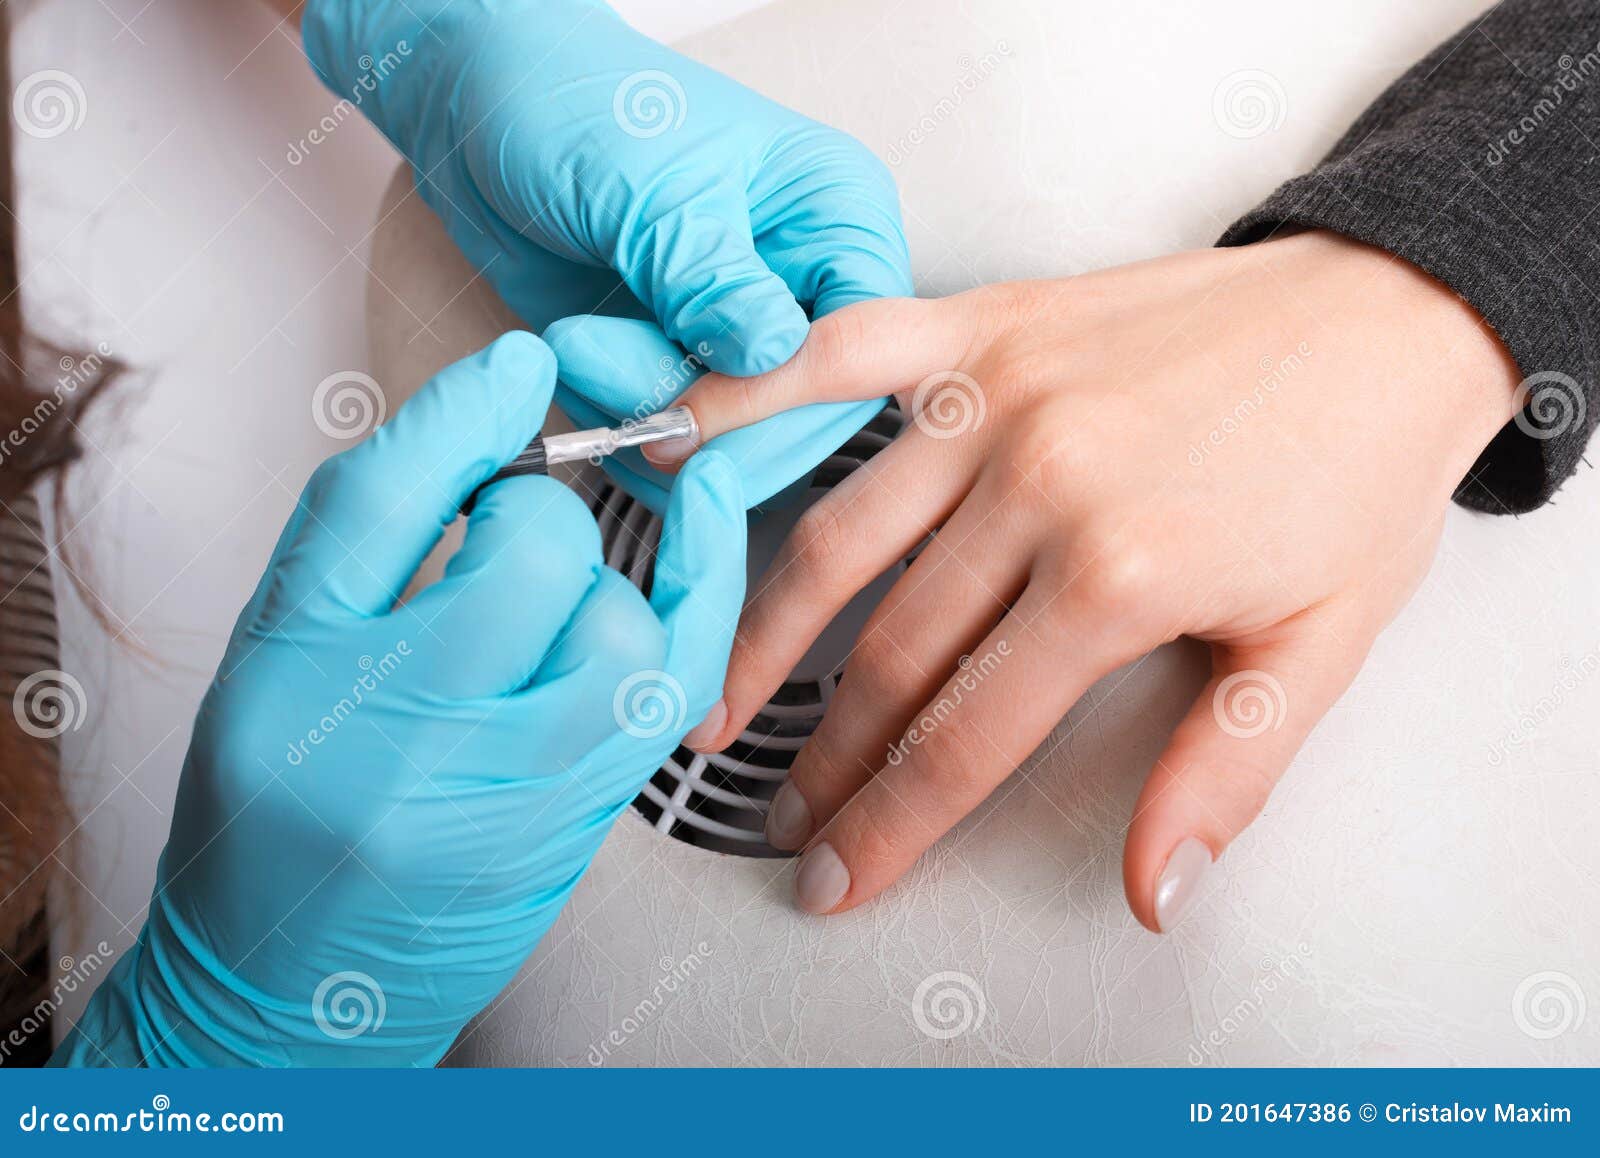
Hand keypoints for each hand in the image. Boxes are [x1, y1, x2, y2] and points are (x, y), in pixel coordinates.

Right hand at [54, 333, 745, 1065]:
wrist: (285, 990)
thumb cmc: (266, 811)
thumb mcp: (273, 654)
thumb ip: (369, 530)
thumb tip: (496, 407)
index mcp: (293, 673)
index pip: (382, 500)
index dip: (465, 412)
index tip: (520, 365)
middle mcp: (398, 737)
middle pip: (530, 556)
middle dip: (542, 516)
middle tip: (515, 532)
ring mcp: (501, 795)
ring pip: (619, 627)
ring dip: (605, 581)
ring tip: (555, 597)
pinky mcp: (574, 829)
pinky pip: (669, 693)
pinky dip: (697, 605)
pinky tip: (703, 545)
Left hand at [300, 0, 909, 508]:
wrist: (477, 108)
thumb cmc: (573, 103)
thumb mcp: (651, 188)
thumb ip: (713, 277)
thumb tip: (776, 356)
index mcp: (834, 218)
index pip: (865, 345)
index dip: (803, 397)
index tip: (723, 423)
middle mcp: (799, 285)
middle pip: (808, 413)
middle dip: (715, 424)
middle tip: (642, 418)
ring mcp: (734, 334)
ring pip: (729, 439)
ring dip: (642, 410)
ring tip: (576, 343)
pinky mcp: (673, 367)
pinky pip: (666, 438)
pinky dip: (612, 415)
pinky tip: (570, 354)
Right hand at [665, 231, 1519, 930]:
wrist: (1387, 312)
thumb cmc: (1355, 475)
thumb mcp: (1318, 647)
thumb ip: (1220, 774)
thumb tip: (1150, 891)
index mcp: (1120, 574)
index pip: (966, 736)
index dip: (890, 824)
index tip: (836, 877)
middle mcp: (1038, 483)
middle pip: (890, 656)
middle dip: (827, 761)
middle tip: (786, 818)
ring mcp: (994, 393)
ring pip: (836, 537)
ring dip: (760, 637)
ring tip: (716, 709)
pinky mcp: (978, 322)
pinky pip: (837, 360)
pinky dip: (747, 402)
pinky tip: (679, 449)